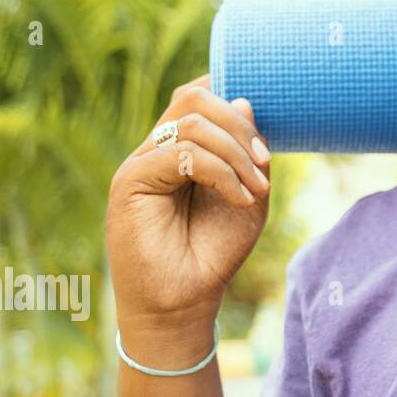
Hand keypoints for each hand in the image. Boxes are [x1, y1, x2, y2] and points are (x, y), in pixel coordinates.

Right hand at [106, 75, 271, 355]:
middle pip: (195, 99)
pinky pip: (183, 155)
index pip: (199, 96)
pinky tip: (239, 199)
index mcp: (183, 147)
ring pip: (192, 123)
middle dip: (240, 125)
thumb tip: (244, 102)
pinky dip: (221, 173)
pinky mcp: (130, 181)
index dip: (235, 101)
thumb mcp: (250, 195)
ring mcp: (141, 163)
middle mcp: (158, 149)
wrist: (185, 300)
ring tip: (256, 189)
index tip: (266, 142)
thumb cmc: (215, 250)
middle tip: (264, 163)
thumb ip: (250, 153)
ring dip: (236, 153)